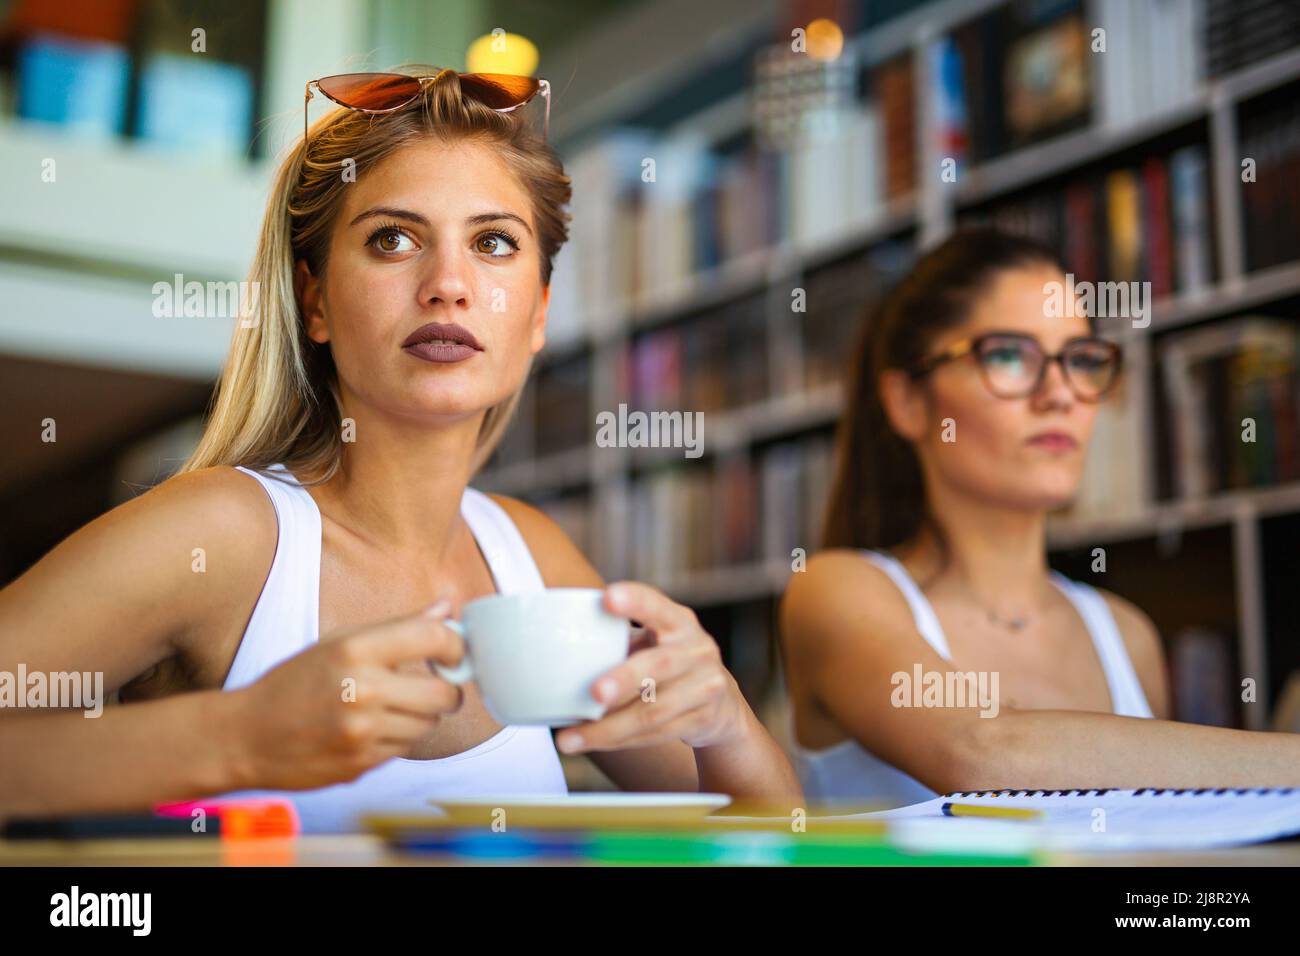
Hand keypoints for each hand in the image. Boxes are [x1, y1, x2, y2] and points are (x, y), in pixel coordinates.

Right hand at [227, 600, 466, 789]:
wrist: (245, 736)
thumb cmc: (293, 683)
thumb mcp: (339, 642)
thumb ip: (399, 627)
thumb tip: (447, 609)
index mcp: (356, 650)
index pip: (433, 639)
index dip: (456, 645)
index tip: (455, 652)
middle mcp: (362, 690)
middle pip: (445, 694)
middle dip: (447, 690)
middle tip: (434, 685)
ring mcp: (362, 732)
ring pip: (429, 725)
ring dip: (421, 716)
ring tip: (392, 707)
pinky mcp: (361, 764)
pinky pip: (406, 749)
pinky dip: (399, 739)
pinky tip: (371, 729)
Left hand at [556, 582, 746, 753]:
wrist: (720, 705)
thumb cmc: (666, 663)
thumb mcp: (653, 642)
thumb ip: (617, 639)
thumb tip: (548, 644)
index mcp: (679, 622)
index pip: (657, 606)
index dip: (635, 601)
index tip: (607, 597)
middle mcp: (697, 649)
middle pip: (660, 665)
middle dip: (625, 678)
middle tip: (594, 691)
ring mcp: (706, 686)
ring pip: (654, 711)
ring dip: (608, 728)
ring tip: (569, 738)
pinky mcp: (704, 720)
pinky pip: (655, 735)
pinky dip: (618, 740)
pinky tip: (590, 742)